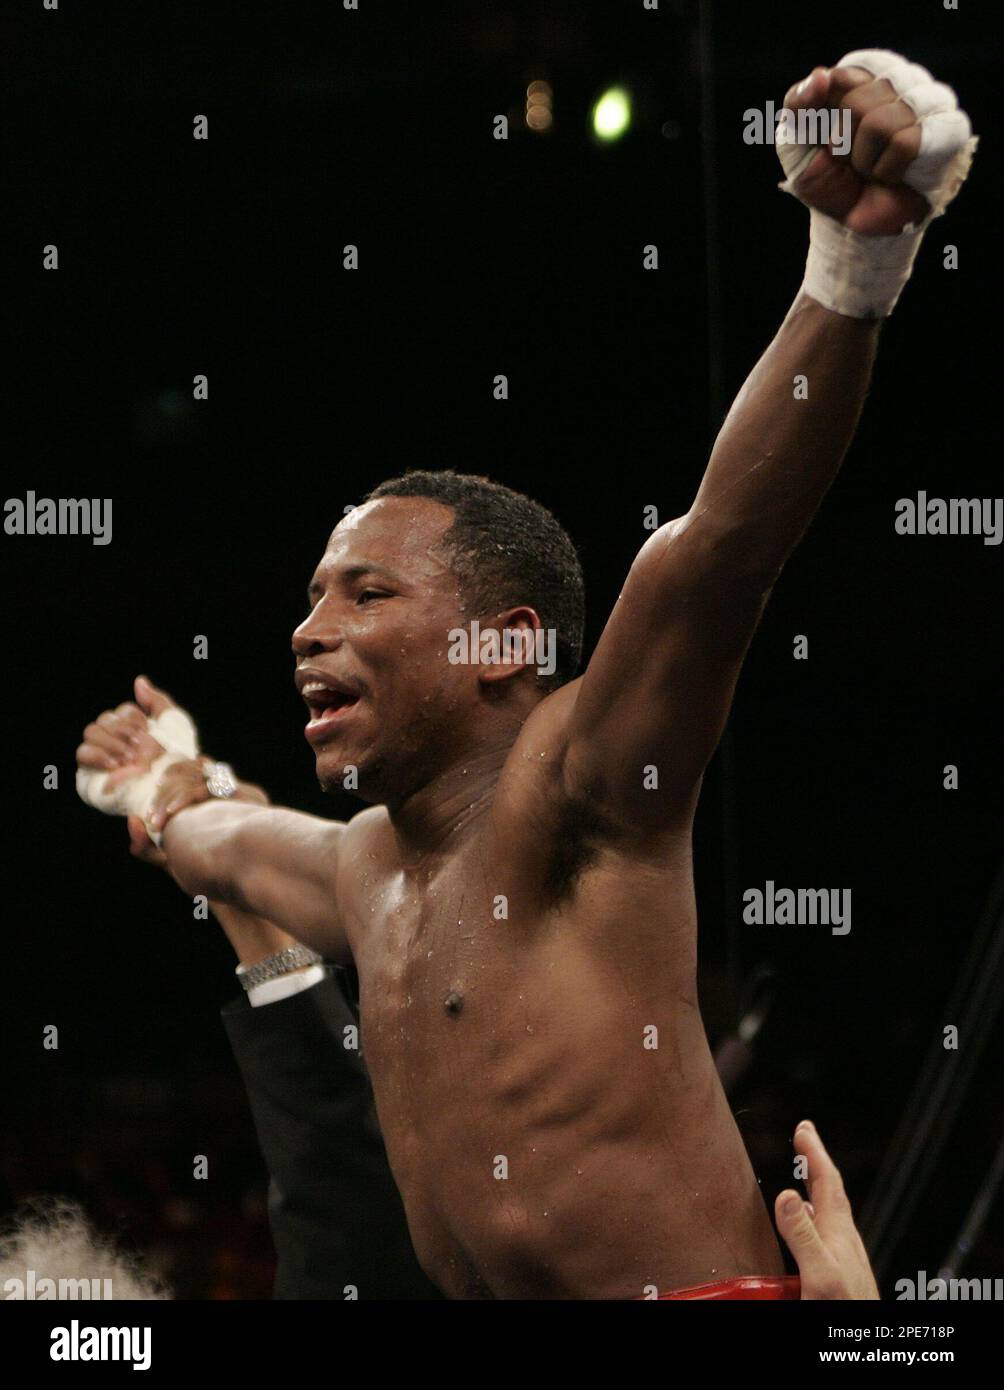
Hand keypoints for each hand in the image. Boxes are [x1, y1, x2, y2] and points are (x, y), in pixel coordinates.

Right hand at [77, 675, 175, 791]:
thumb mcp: (174, 726)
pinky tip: (116, 764)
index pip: (123, 710)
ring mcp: (101, 755)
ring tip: (130, 758)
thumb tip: (139, 681)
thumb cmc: (174, 760)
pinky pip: (83, 752)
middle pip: (104, 718)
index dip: (134, 718)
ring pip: (92, 731)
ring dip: (113, 742)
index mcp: (133, 728)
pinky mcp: (90, 772)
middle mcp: (114, 739)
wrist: (170, 791)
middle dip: (123, 731)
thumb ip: (157, 702)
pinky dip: (99, 754)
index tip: (147, 731)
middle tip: (139, 747)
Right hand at [775, 1119, 879, 1299]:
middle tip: (805, 1137)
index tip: (803, 1127)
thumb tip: (786, 1193)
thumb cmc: (846, 1313)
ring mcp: (843, 1258)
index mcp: (839, 1234)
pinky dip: (812, 1219)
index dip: (815, 1153)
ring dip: (814, 1190)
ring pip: (828, 1214)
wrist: (866, 1348)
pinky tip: (806, 1229)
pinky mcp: (838, 1276)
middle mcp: (843, 1241)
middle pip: (830, 1193)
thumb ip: (803, 1235)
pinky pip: (824, 1235)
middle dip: (816, 1163)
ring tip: (804, 1177)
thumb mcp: (820, 1274)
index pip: (827, 1183)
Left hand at [782, 65, 929, 234]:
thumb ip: (797, 104)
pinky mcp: (948, 129)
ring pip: (882, 122)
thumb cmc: (829, 176)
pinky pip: (907, 142)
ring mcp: (928, 100)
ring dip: (865, 159)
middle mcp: (899, 79)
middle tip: (851, 159)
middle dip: (844, 143)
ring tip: (871, 168)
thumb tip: (822, 75)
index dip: (825, 116)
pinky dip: (888, 169)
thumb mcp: (797, 143)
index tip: (823, 137)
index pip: (840, 76)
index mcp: (864, 74)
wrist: (852, 222)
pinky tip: (891, 174)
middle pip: (858, 100)